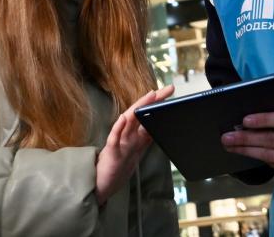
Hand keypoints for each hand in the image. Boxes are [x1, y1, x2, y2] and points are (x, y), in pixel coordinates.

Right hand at [95, 85, 173, 204]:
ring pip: (129, 121)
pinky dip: (118, 128)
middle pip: (139, 112)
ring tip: (150, 95)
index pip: (146, 113)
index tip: (170, 90)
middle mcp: (127, 134)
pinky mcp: (112, 153)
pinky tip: (123, 118)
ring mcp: (119, 142)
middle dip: (152, 100)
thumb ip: (147, 136)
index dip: (157, 102)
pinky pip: (114, 139)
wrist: (103, 184)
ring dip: (139, 108)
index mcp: (134, 133)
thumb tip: (162, 125)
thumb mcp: (137, 148)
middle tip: (168, 88)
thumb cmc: (120, 164)